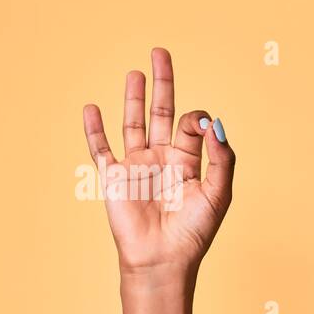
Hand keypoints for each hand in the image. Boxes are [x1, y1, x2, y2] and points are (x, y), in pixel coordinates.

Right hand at [83, 48, 234, 277]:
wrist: (163, 260)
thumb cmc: (194, 232)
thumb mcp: (218, 194)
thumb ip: (221, 158)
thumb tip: (216, 123)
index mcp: (189, 163)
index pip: (192, 126)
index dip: (198, 119)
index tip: (202, 127)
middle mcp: (163, 160)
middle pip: (162, 113)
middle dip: (163, 84)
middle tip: (160, 53)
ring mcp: (137, 166)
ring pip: (133, 123)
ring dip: (134, 98)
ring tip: (136, 73)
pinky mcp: (114, 177)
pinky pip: (101, 148)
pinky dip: (94, 128)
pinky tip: (92, 107)